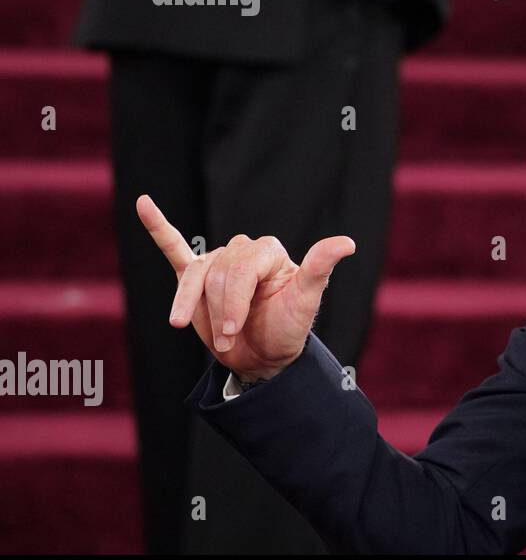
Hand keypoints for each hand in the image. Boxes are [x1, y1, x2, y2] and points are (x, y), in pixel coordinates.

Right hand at [135, 195, 354, 381]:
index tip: (233, 332)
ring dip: (190, 307)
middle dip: (220, 312)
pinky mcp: (195, 276)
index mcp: (269, 251)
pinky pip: (173, 248)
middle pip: (217, 275)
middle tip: (228, 338)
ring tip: (193, 331)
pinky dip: (157, 227)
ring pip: (194, 276)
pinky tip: (143, 204)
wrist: (263, 355)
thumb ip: (319, 269)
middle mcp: (243, 250)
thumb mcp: (306, 301)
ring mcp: (218, 262)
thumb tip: (348, 243)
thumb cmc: (287, 328)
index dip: (233, 303)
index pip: (241, 269)